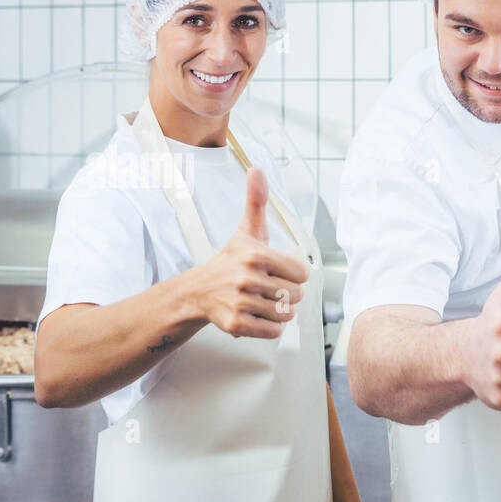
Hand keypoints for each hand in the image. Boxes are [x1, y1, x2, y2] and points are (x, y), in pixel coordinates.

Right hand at [189, 167, 310, 338]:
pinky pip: (274, 331)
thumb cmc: (230, 261)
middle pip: (296, 295)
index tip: (276, 271)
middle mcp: (248, 278)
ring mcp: (241, 302)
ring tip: (260, 301)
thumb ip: (256, 201)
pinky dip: (269, 327)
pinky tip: (255, 315)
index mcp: (256, 255)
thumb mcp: (247, 231)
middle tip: (266, 288)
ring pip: (286, 314)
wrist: (198, 291)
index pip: (302, 273)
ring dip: (277, 311)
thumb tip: (256, 169)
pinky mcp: (236, 324)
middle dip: (285, 294)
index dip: (293, 274)